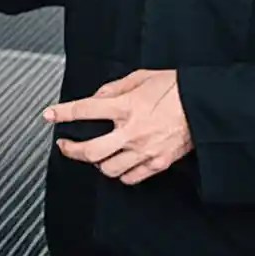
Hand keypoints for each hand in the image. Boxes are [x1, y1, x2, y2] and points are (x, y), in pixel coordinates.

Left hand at [42, 70, 193, 184]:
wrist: (205, 106)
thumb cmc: (176, 88)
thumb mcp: (141, 77)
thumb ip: (114, 88)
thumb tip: (96, 97)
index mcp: (126, 106)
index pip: (84, 110)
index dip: (62, 113)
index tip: (50, 115)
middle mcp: (131, 131)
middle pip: (89, 151)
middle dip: (71, 150)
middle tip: (65, 146)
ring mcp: (144, 150)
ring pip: (107, 169)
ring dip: (96, 163)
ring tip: (94, 155)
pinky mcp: (157, 163)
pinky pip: (130, 178)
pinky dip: (119, 174)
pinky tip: (117, 165)